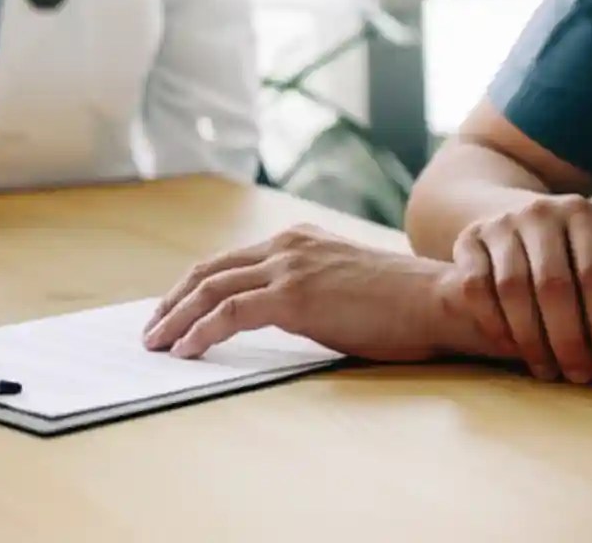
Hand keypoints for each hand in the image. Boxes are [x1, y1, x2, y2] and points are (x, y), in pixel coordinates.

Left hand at [143, 225, 448, 360]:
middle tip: (152, 330)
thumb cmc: (402, 305)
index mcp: (298, 240)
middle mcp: (287, 245)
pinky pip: (229, 313)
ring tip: (157, 344)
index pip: (230, 262)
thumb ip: (308, 290)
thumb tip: (276, 315)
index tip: (174, 312)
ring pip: (211, 289)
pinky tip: (187, 351)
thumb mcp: (345, 286)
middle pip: (209, 271)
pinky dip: (201, 331)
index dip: (195, 288)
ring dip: (176, 318)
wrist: (439, 300)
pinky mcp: (294, 296)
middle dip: (173, 302)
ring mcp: (289, 267)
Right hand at [451, 194, 591, 383]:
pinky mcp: (467, 241)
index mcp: (582, 213)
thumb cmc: (576, 245)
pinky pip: (474, 288)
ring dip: (530, 338)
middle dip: (567, 339)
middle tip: (579, 376)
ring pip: (511, 289)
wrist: (512, 215)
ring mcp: (498, 225)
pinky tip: (510, 350)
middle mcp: (538, 213)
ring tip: (547, 371)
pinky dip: (492, 323)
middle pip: (553, 286)